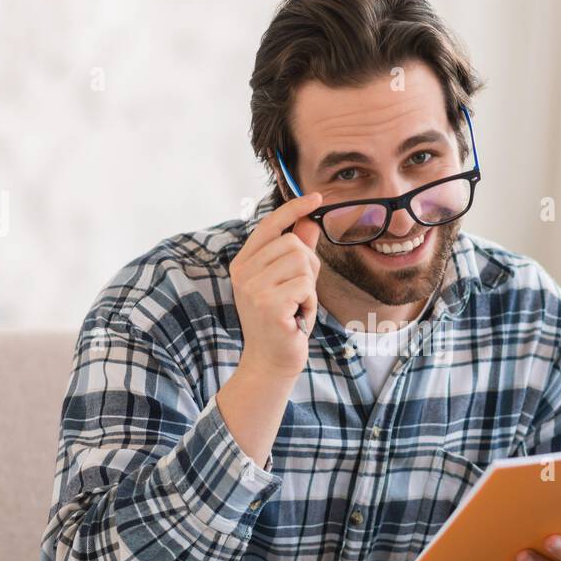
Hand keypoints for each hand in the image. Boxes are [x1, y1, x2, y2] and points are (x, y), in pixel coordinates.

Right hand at [229, 192, 322, 379]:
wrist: (270, 362)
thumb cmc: (282, 321)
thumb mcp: (289, 282)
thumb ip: (297, 253)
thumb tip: (309, 222)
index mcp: (244, 264)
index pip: (269, 225)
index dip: (294, 209)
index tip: (317, 198)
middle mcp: (243, 273)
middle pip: (292, 243)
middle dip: (308, 266)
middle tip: (300, 292)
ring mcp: (253, 289)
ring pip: (302, 263)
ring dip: (309, 287)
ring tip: (297, 306)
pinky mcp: (268, 305)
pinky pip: (306, 286)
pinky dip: (310, 302)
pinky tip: (298, 317)